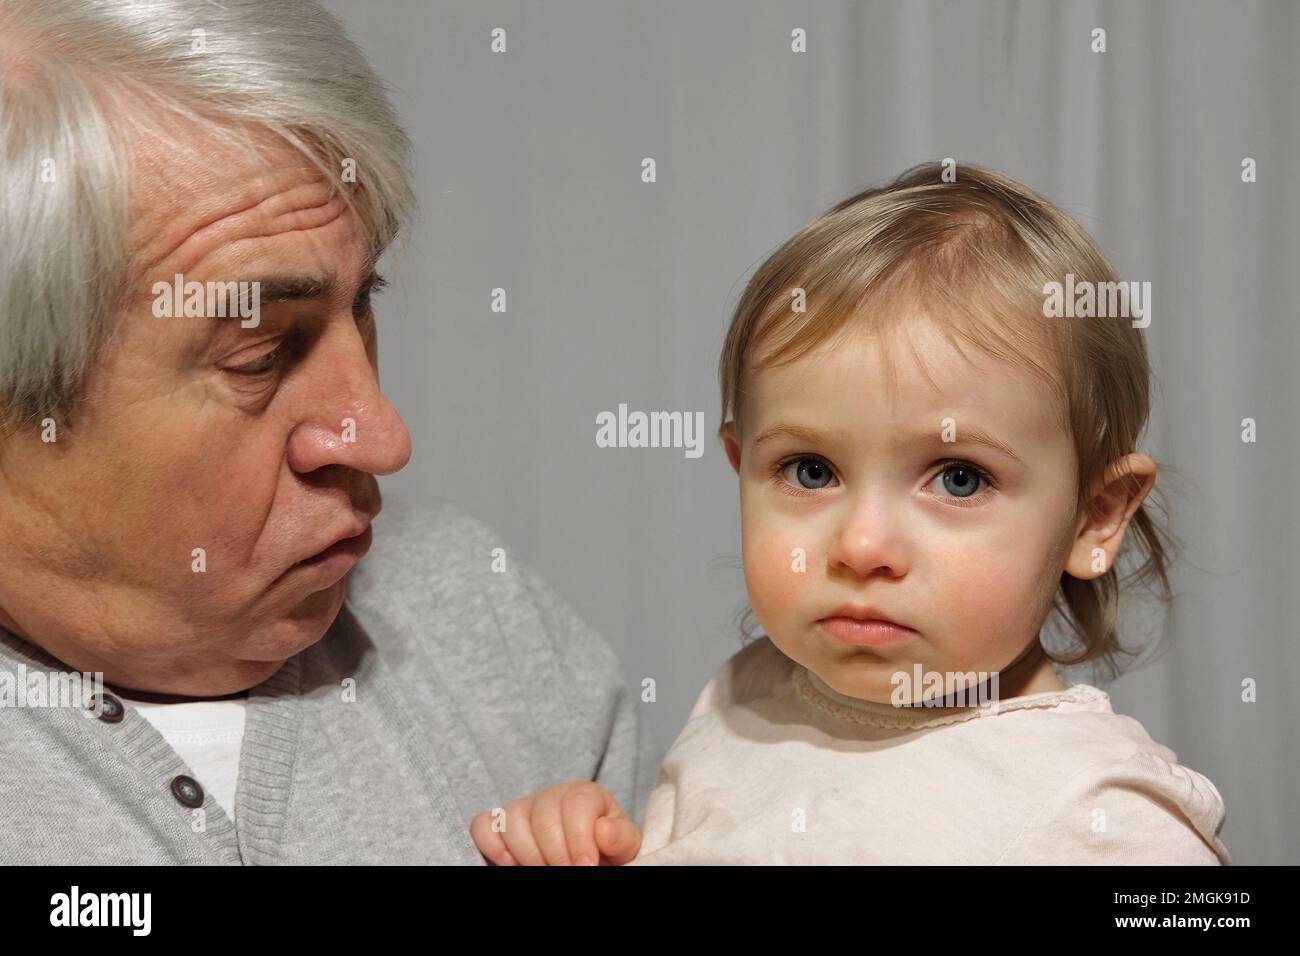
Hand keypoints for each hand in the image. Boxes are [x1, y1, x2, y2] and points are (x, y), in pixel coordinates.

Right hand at [470, 781, 641, 865]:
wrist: (588, 855)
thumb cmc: (605, 850)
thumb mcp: (623, 845)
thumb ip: (620, 837)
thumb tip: (604, 830)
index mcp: (585, 794)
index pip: (577, 804)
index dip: (580, 838)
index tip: (585, 866)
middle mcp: (551, 795)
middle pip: (543, 817)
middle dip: (555, 854)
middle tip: (567, 874)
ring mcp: (523, 808)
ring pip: (512, 821)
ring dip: (528, 855)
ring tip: (545, 871)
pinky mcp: (500, 824)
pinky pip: (482, 825)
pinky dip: (492, 845)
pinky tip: (511, 864)